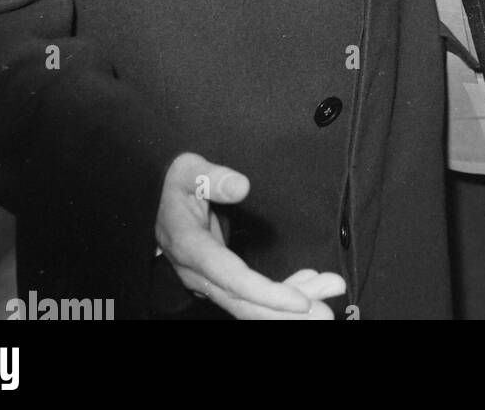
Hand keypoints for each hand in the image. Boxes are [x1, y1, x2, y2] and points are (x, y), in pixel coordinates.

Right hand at [155, 152, 345, 318]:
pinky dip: (282, 293)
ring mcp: (209, 280)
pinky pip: (251, 295)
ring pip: (251, 304)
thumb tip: (242, 186)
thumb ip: (212, 177)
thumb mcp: (187, 171)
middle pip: (246, 303)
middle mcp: (199, 273)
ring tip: (329, 296)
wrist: (155, 203)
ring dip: (290, 305)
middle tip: (327, 313)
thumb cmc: (176, 184)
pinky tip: (309, 286)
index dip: (266, 294)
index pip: (232, 279)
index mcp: (191, 248)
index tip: (299, 302)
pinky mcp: (220, 279)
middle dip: (285, 313)